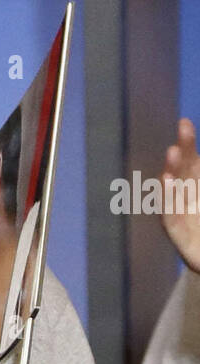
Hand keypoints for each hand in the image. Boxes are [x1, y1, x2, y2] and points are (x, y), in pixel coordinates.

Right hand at [161, 118, 199, 272]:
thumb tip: (198, 161)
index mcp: (199, 193)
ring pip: (175, 193)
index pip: (193, 165)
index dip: (188, 145)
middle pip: (183, 175)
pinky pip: (171, 218)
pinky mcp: (181, 240)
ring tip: (172, 153)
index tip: (184, 123)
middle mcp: (189, 205)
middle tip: (183, 129)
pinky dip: (168, 199)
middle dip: (182, 153)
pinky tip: (167, 181)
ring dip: (172, 172)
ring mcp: (183, 222)